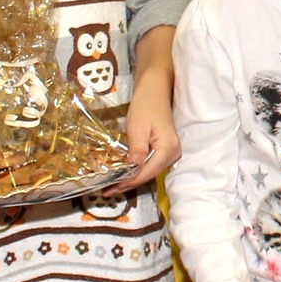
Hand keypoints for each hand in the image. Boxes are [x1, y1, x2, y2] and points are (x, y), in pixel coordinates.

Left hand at [119, 69, 179, 188]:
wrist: (154, 91)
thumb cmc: (146, 105)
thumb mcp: (138, 126)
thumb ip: (137, 148)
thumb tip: (133, 167)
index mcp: (168, 147)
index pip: (149, 171)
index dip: (130, 181)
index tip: (113, 186)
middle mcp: (173, 153)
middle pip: (149, 174)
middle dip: (129, 182)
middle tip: (107, 190)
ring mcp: (170, 153)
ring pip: (149, 171)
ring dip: (131, 178)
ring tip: (111, 185)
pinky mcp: (164, 151)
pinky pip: (149, 164)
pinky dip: (136, 170)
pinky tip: (123, 174)